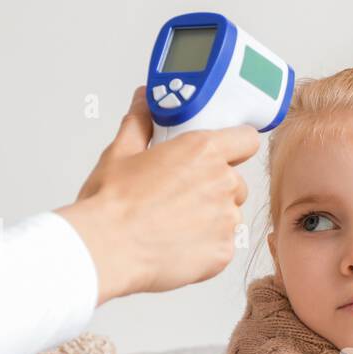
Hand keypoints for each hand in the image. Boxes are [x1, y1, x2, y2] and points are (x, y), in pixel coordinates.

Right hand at [56, 85, 261, 305]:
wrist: (106, 250)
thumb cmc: (111, 204)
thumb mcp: (120, 153)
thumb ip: (140, 122)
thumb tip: (143, 101)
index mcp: (202, 151)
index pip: (247, 140)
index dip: (237, 146)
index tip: (224, 153)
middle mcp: (222, 182)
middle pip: (236, 182)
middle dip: (215, 187)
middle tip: (182, 196)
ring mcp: (227, 220)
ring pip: (230, 215)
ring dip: (211, 218)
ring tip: (174, 224)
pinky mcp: (224, 252)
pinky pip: (223, 245)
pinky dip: (207, 246)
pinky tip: (177, 245)